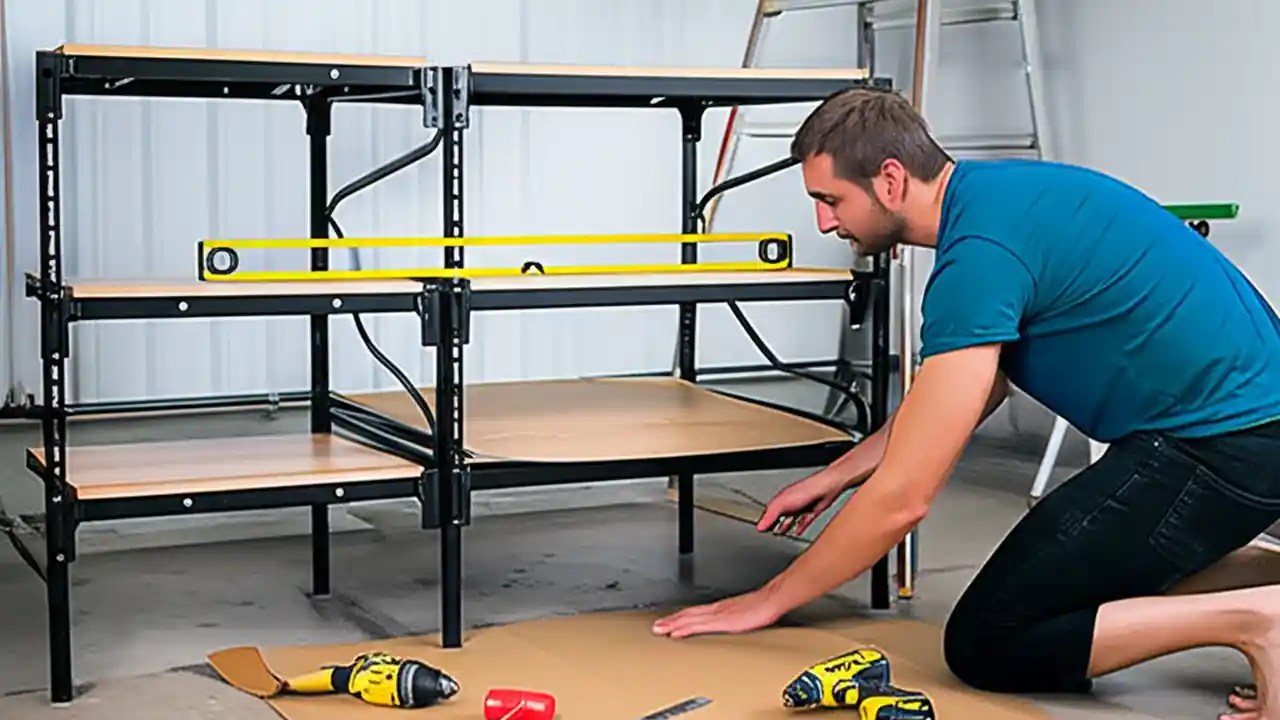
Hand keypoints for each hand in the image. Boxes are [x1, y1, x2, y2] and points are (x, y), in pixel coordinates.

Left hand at [650, 587, 784, 638]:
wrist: (771, 599)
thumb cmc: (762, 606)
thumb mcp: (744, 612)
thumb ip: (734, 617)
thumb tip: (731, 622)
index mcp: (720, 608)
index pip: (694, 613)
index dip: (679, 618)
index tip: (666, 622)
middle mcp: (715, 609)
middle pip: (688, 615)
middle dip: (671, 621)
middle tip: (655, 628)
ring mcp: (718, 615)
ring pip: (690, 619)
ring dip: (673, 624)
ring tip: (660, 629)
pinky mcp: (723, 621)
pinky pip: (699, 626)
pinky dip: (685, 629)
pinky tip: (677, 633)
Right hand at [756, 470, 849, 536]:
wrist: (826, 488)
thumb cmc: (806, 490)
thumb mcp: (782, 503)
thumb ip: (770, 515)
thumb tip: (760, 526)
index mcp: (781, 499)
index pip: (768, 512)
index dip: (764, 521)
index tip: (760, 530)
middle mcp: (790, 502)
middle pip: (780, 516)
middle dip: (775, 525)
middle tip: (770, 533)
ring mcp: (801, 507)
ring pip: (791, 519)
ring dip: (786, 527)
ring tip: (782, 535)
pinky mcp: (811, 511)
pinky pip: (803, 522)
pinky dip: (800, 527)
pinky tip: (798, 532)